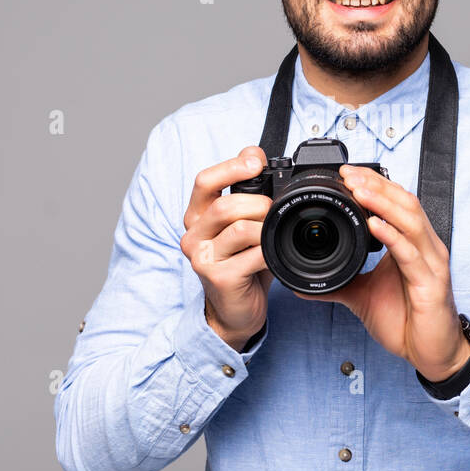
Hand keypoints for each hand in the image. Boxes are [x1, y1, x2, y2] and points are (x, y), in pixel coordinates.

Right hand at [179, 145, 273, 349]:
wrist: (236, 311)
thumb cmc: (243, 265)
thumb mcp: (244, 226)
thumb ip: (248, 196)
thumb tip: (258, 159)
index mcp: (197, 216)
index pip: (205, 181)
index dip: (231, 166)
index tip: (256, 161)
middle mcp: (193, 235)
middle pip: (224, 205)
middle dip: (259, 203)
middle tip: (275, 209)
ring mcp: (202, 258)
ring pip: (239, 228)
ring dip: (265, 226)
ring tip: (275, 233)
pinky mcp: (218, 278)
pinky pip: (252, 254)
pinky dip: (269, 251)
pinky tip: (274, 255)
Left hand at [290, 165, 469, 381]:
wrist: (431, 354)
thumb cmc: (406, 322)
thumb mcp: (363, 297)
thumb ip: (339, 284)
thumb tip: (305, 283)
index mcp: (411, 245)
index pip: (396, 203)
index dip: (374, 184)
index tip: (347, 174)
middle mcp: (425, 248)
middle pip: (405, 203)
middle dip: (376, 185)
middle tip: (348, 174)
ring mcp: (431, 263)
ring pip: (410, 221)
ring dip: (382, 202)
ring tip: (358, 190)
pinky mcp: (431, 283)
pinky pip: (410, 254)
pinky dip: (392, 235)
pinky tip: (374, 225)